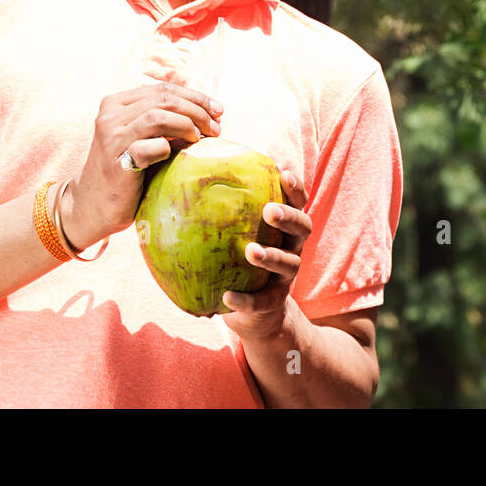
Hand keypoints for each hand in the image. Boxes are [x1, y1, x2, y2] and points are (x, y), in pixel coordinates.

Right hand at [63, 82, 224, 246]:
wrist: (93, 206)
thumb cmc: (127, 170)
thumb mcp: (142, 137)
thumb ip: (164, 120)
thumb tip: (210, 112)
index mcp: (116, 103)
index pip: (164, 89)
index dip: (196, 97)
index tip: (219, 111)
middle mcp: (110, 116)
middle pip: (164, 99)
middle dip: (198, 111)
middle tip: (216, 128)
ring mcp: (112, 138)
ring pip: (158, 116)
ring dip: (187, 125)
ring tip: (200, 140)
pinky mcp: (118, 161)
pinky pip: (153, 146)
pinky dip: (170, 148)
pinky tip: (176, 156)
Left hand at [220, 168, 312, 340]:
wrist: (255, 312)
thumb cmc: (238, 259)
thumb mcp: (235, 233)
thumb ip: (219, 209)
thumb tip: (183, 174)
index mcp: (285, 227)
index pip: (298, 202)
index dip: (295, 188)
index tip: (283, 173)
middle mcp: (292, 248)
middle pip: (303, 227)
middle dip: (289, 217)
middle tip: (269, 210)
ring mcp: (286, 276)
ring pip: (289, 264)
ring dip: (271, 256)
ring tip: (250, 251)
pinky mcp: (274, 302)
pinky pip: (263, 301)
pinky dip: (246, 300)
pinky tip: (227, 297)